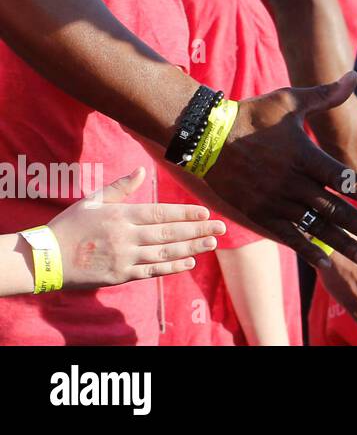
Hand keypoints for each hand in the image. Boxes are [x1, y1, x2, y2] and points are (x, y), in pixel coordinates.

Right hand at [49, 168, 225, 289]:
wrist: (44, 259)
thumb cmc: (69, 226)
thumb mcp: (92, 201)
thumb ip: (120, 187)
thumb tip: (143, 169)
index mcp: (121, 216)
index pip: (161, 213)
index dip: (186, 214)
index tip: (206, 213)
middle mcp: (126, 237)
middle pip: (169, 233)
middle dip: (198, 230)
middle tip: (221, 229)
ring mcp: (124, 258)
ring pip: (164, 253)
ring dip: (191, 248)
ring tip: (212, 244)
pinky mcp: (120, 276)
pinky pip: (151, 271)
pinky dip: (172, 267)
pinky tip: (189, 262)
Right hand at [204, 72, 356, 267]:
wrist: (204, 137)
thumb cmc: (252, 116)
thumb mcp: (289, 101)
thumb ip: (325, 95)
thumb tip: (353, 76)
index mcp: (304, 155)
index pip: (343, 180)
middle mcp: (292, 182)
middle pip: (336, 211)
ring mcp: (274, 201)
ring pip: (316, 228)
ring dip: (344, 245)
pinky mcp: (258, 214)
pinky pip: (288, 236)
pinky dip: (308, 250)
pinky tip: (327, 264)